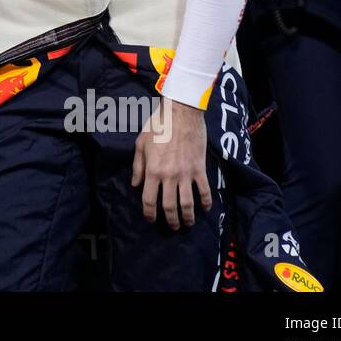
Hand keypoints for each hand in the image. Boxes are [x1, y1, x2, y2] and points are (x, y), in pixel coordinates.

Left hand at [131, 99, 210, 229]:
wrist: (181, 113)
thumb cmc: (158, 125)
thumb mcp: (140, 144)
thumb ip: (138, 166)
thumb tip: (135, 185)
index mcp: (153, 171)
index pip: (149, 200)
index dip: (149, 213)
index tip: (150, 219)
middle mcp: (169, 176)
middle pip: (169, 206)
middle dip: (170, 220)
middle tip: (172, 226)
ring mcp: (186, 174)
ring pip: (188, 203)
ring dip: (187, 217)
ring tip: (187, 223)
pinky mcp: (199, 169)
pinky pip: (204, 190)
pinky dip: (205, 202)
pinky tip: (205, 208)